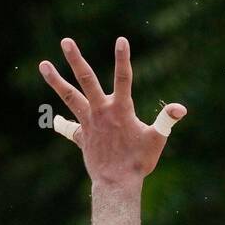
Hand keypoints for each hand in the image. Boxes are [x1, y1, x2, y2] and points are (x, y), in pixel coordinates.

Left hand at [39, 37, 185, 186]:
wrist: (116, 184)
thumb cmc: (138, 162)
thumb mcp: (157, 140)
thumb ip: (166, 121)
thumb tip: (181, 108)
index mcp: (120, 110)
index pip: (123, 79)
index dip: (123, 59)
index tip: (121, 40)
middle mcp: (101, 112)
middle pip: (86, 80)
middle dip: (76, 60)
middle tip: (66, 41)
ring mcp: (88, 123)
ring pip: (69, 97)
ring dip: (56, 80)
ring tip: (43, 64)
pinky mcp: (82, 136)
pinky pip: (70, 128)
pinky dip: (64, 125)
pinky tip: (55, 121)